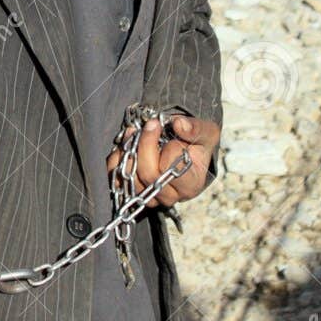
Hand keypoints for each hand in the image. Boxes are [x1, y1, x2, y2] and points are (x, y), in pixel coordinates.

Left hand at [105, 112, 220, 207]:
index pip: (173, 172)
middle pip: (149, 175)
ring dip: (130, 150)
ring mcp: (148, 197)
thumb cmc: (196, 145)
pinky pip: (115, 177)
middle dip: (146, 145)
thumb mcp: (205, 133)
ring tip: (136, 133)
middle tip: (150, 125)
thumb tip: (178, 124)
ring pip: (130, 178)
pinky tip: (125, 145)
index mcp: (190, 186)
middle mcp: (169, 196)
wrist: (184, 153)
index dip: (171, 150)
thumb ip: (196, 129)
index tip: (172, 130)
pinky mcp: (130, 192)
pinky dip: (116, 159)